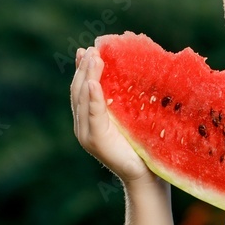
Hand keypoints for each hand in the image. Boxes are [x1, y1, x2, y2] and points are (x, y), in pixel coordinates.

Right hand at [70, 47, 158, 186]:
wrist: (145, 175)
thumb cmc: (142, 146)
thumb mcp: (131, 118)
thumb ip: (123, 101)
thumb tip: (130, 75)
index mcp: (90, 120)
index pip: (82, 90)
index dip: (83, 70)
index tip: (87, 50)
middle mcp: (83, 126)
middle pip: (79, 91)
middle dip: (84, 69)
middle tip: (91, 49)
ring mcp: (87, 133)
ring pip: (83, 99)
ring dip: (88, 76)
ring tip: (93, 58)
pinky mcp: (95, 140)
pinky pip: (93, 114)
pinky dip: (92, 98)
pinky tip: (94, 83)